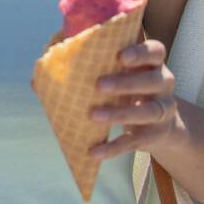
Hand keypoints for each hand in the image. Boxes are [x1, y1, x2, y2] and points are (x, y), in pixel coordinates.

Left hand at [88, 37, 183, 159]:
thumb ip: (82, 67)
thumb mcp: (114, 75)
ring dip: (121, 113)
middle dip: (127, 82)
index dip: (141, 52)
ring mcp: (163, 110)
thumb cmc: (126, 90)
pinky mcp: (156, 135)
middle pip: (154, 80)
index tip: (120, 56)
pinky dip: (114, 147)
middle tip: (98, 85)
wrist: (159, 127)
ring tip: (94, 115)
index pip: (156, 51)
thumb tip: (40, 74)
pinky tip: (95, 152)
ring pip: (149, 111)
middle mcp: (163, 83)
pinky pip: (137, 142)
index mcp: (151, 63)